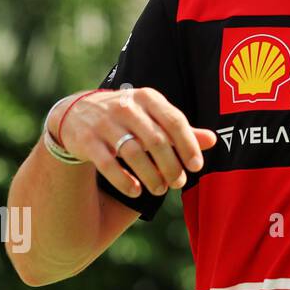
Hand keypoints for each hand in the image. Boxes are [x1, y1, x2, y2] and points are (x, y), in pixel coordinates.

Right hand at [52, 88, 217, 197]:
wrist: (76, 112)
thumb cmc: (126, 116)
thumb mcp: (152, 115)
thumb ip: (180, 129)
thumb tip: (213, 140)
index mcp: (147, 98)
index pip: (174, 121)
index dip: (188, 145)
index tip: (196, 166)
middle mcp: (126, 107)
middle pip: (156, 140)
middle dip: (171, 165)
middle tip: (179, 183)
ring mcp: (104, 123)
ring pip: (133, 153)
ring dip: (150, 175)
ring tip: (160, 190)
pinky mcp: (87, 141)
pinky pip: (108, 164)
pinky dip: (123, 180)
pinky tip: (136, 192)